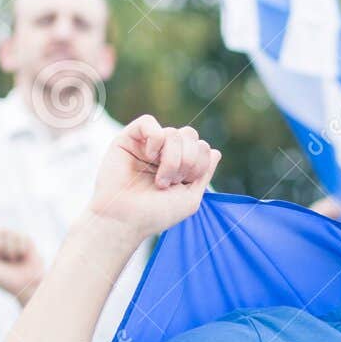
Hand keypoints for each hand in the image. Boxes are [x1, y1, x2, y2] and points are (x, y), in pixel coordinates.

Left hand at [0, 225, 45, 305]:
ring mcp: (10, 236)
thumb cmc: (3, 278)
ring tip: (13, 260)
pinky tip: (22, 257)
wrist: (25, 285)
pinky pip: (19, 236)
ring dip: (9, 250)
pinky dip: (20, 249)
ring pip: (5, 232)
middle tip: (0, 258)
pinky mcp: (25, 238)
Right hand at [86, 115, 220, 244]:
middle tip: (173, 181)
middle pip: (190, 134)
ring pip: (174, 132)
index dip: (200, 163)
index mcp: (180, 165)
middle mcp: (164, 152)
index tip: (184, 184)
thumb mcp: (190, 198)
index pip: (203, 147)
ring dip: (172, 159)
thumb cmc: (155, 214)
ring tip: (160, 180)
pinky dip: (155, 139)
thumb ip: (204, 174)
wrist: (124, 220)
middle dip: (189, 159)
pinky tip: (149, 156)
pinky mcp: (128, 139)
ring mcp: (146, 145)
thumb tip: (216, 151)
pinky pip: (148, 121)